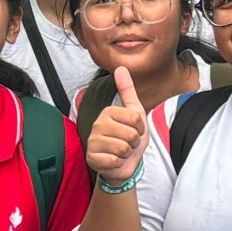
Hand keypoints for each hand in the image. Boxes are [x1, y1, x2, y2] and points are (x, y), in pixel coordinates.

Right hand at [85, 66, 146, 183]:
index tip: (133, 130)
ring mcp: (93, 141)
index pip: (135, 119)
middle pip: (130, 134)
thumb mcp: (134, 112)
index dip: (140, 128)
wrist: (123, 163)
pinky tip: (114, 160)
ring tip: (121, 151)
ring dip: (126, 153)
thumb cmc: (129, 138)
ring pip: (122, 148)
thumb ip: (128, 90)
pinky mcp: (91, 158)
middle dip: (133, 142)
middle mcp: (97, 124)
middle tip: (127, 143)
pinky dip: (118, 163)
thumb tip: (121, 67)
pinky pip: (114, 160)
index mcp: (108, 112)